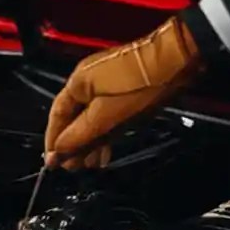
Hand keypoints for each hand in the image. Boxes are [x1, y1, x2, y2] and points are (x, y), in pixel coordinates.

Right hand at [44, 15, 203, 169]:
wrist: (177, 60)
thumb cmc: (138, 87)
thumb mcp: (105, 116)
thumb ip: (78, 137)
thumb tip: (55, 155)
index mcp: (77, 82)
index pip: (57, 115)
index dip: (53, 140)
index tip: (52, 164)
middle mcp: (88, 81)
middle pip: (74, 117)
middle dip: (73, 144)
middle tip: (75, 168)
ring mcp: (107, 83)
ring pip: (92, 118)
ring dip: (90, 141)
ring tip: (92, 164)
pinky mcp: (124, 88)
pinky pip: (106, 114)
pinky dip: (104, 132)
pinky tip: (106, 149)